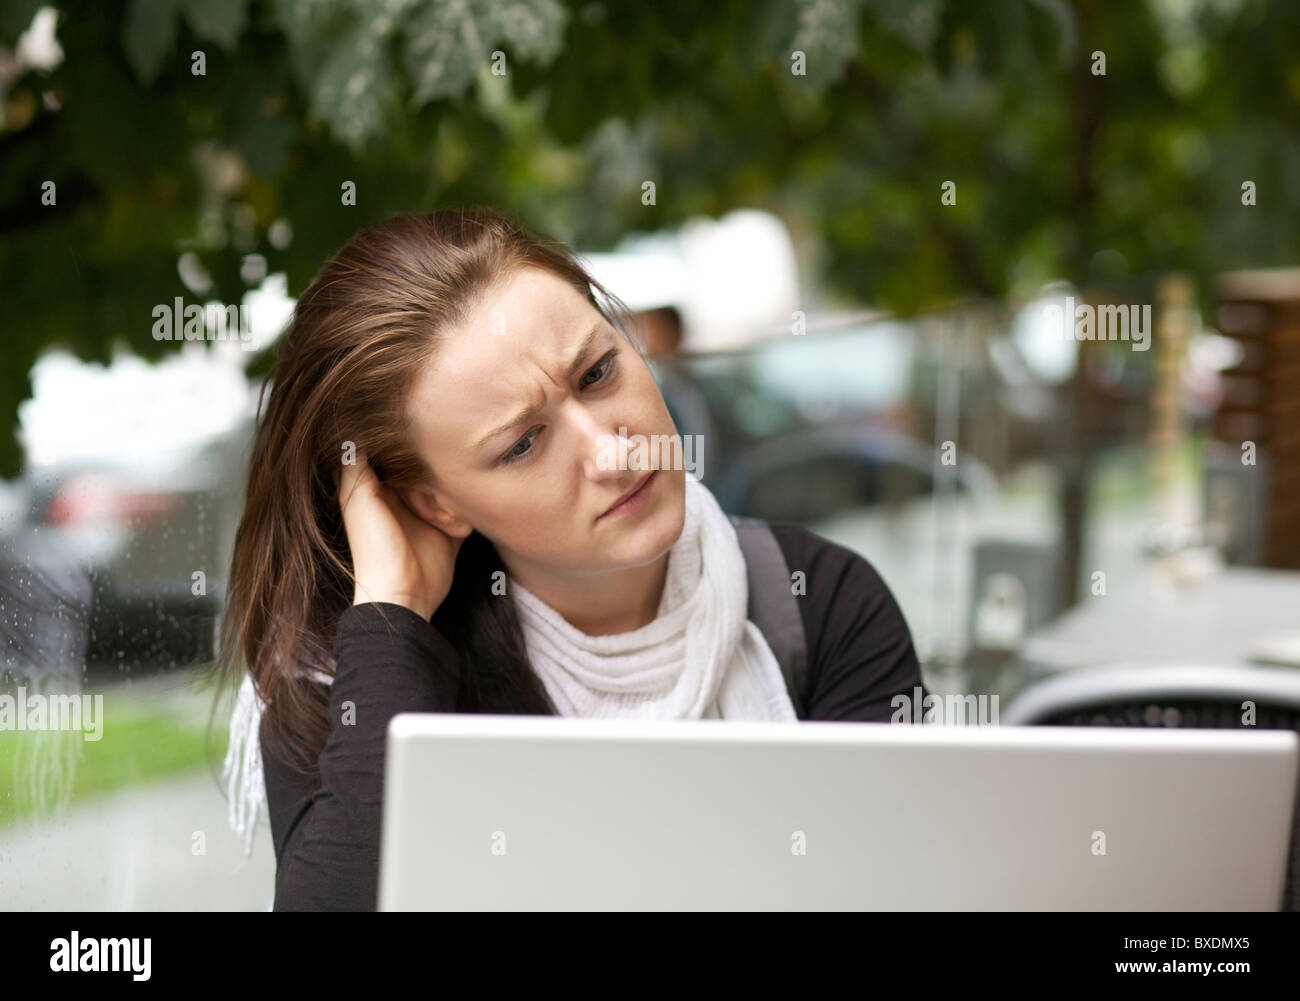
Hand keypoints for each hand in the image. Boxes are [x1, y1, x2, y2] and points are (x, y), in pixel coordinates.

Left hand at [338, 449, 464, 619]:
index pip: (398, 457)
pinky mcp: (450, 532)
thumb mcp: (359, 501)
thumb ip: (357, 465)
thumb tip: (356, 432)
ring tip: (441, 519)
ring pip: (449, 488)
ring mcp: (429, 516)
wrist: (403, 596)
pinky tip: (455, 527)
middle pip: (429, 470)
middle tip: (430, 496)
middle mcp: (404, 500)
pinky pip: (465, 510)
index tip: (420, 446)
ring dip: (449, 500)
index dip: (409, 452)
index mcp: (379, 490)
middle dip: (434, 478)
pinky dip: (464, 515)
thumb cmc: (376, 550)